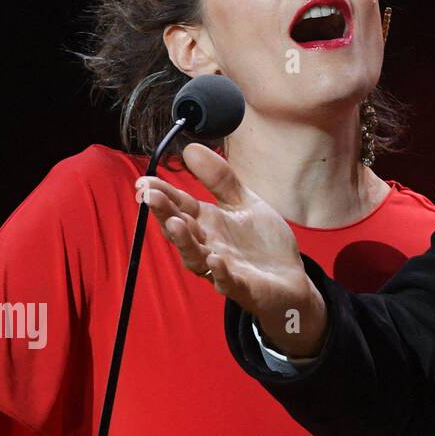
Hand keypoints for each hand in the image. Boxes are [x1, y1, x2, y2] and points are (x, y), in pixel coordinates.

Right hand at [136, 143, 327, 356]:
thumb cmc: (262, 243)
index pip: (179, 207)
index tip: (144, 182)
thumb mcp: (244, 203)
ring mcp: (223, 268)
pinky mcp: (243, 287)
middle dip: (165, 214)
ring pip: (196, 257)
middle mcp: (209, 246)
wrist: (289, 279)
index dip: (162, 195)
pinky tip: (216, 259)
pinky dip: (221, 272)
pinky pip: (227, 282)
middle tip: (149, 197)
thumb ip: (220, 179)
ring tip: (175, 223)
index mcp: (208, 224)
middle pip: (181, 231)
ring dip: (184, 242)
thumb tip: (191, 148)